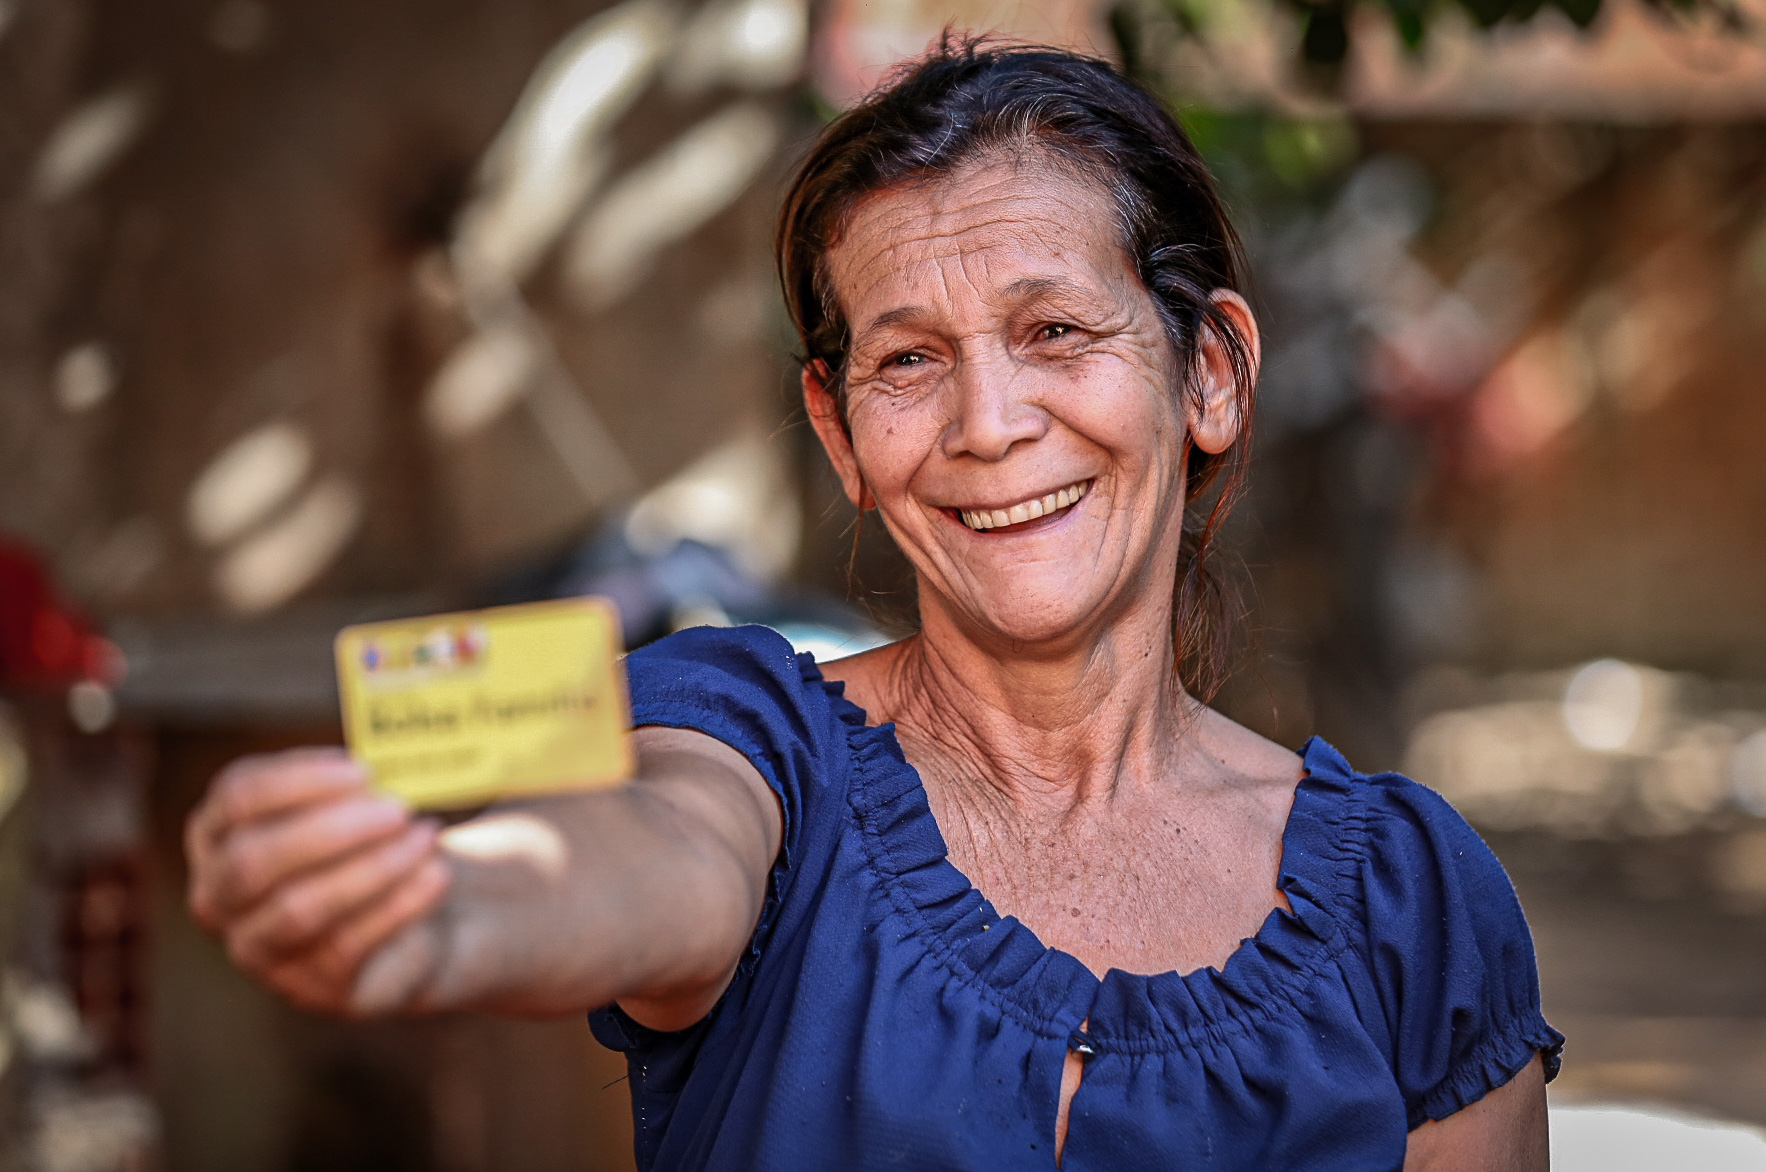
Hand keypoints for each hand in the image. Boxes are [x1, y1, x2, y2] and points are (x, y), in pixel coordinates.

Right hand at [185, 747, 450, 1014]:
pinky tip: (436, 874)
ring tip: (427, 836)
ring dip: (371, 868)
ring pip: (300, 908)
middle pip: (254, 860)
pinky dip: (397, 905)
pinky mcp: (309, 986)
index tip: (362, 768)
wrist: (411, 907)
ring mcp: (257, 948)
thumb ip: (359, 776)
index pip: (236, 799)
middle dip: (330, 830)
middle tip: (397, 807)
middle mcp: (219, 895)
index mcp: (217, 833)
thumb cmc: (372, 837)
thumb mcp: (357, 799)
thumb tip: (398, 742)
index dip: (297, 780)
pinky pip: (347, 946)